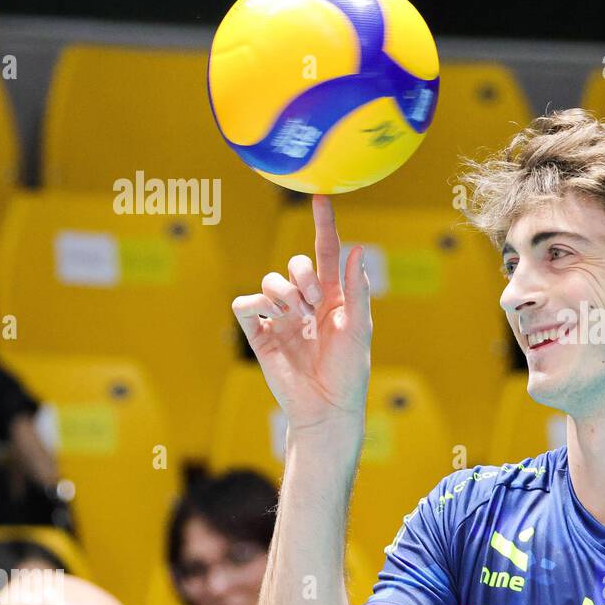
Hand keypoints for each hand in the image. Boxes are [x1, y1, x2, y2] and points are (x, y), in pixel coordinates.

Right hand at [232, 195, 372, 433]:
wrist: (326, 407)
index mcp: (334, 297)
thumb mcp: (358, 327)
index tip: (321, 197)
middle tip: (313, 301)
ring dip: (283, 293)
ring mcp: (281, 317)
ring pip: (269, 281)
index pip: (326, 251)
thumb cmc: (349, 371)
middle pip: (294, 264)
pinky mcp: (260, 334)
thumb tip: (358, 248)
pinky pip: (245, 304)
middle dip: (303, 276)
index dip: (324, 224)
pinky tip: (272, 320)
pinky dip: (255, 305)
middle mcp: (306, 303)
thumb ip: (356, 289)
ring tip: (297, 317)